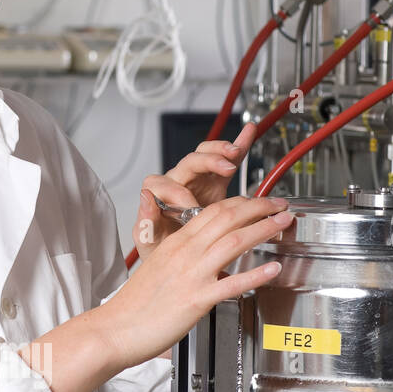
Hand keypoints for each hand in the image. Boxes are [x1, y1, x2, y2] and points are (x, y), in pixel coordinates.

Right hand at [97, 195, 293, 370]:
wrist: (114, 329)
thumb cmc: (133, 306)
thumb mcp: (156, 267)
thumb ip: (179, 255)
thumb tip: (200, 252)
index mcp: (175, 243)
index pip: (213, 211)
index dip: (241, 202)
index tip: (259, 202)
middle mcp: (185, 253)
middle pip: (228, 217)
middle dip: (260, 207)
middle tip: (280, 206)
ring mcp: (192, 275)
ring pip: (235, 241)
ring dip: (264, 229)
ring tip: (283, 224)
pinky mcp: (196, 300)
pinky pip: (232, 283)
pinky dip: (256, 274)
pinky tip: (273, 269)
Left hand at [132, 121, 257, 262]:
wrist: (178, 258)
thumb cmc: (160, 247)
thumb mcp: (148, 239)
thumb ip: (145, 220)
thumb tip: (145, 196)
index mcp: (160, 194)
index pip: (167, 183)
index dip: (180, 194)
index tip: (192, 209)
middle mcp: (178, 182)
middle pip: (190, 162)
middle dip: (208, 162)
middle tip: (224, 169)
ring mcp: (197, 180)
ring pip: (206, 154)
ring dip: (221, 151)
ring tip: (234, 152)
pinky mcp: (215, 183)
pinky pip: (226, 161)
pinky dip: (238, 146)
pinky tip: (248, 133)